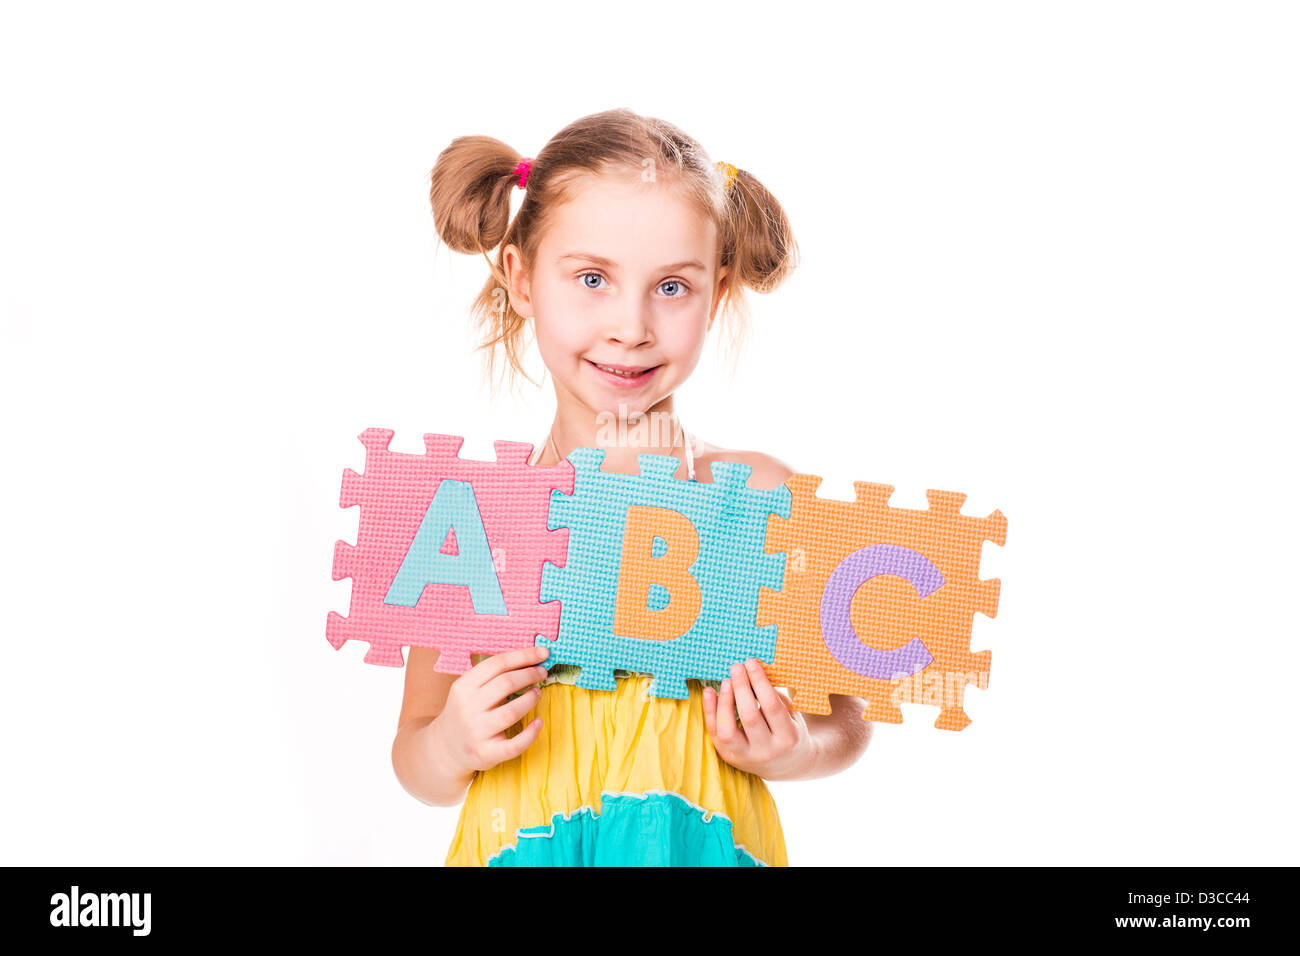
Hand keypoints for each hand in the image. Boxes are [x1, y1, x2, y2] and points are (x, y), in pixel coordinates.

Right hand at [432, 645, 549, 775]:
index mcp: (463, 687)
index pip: (497, 664)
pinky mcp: (486, 753)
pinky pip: (514, 744)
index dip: (524, 656)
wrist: (445, 748)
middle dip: (530, 674)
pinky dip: (530, 733)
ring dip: (531, 699)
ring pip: (511, 712)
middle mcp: (467, 708)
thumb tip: (529, 659)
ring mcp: (476, 732)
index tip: (543, 653)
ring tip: (538, 693)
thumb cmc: (465, 712)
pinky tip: (538, 722)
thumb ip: (492, 675)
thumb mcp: (467, 689)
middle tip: (542, 672)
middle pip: (506, 684)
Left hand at [702, 658, 816, 779]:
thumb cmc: (788, 731)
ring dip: (724, 702)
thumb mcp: (791, 715)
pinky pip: (714, 734)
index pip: (771, 706)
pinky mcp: (729, 757)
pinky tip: (709, 692)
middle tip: (736, 667)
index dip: (759, 682)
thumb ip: (775, 696)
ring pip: (727, 730)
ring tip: (726, 681)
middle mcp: (766, 750)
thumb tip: (752, 671)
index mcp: (787, 738)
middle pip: (748, 716)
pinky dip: (709, 711)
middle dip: (741, 687)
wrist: (786, 765)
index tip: (751, 663)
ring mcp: (745, 757)